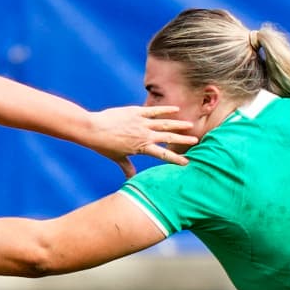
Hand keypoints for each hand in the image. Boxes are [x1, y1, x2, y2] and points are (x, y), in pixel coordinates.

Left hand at [79, 106, 197, 177]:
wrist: (93, 129)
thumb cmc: (104, 145)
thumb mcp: (117, 157)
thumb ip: (127, 167)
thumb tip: (130, 180)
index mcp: (142, 148)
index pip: (163, 155)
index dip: (175, 159)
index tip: (187, 162)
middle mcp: (145, 135)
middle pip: (168, 138)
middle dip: (183, 140)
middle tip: (196, 141)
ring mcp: (142, 122)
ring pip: (164, 124)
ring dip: (178, 125)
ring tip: (190, 125)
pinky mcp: (137, 112)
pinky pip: (154, 111)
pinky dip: (166, 110)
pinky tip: (176, 110)